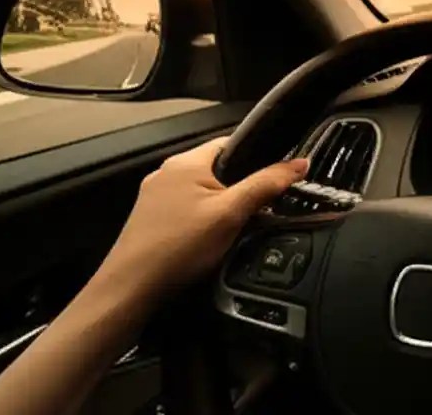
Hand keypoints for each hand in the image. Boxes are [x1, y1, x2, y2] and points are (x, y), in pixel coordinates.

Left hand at [96, 137, 307, 300]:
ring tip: (239, 226)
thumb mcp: (231, 214)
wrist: (132, 288)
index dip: (259, 156)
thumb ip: (266, 185)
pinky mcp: (151, 219)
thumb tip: (300, 163)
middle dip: (241, 186)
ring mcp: (155, 196)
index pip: (231, 143)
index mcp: (185, 162)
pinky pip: (188, 208)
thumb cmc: (180, 247)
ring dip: (222, 204)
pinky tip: (211, 239)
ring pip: (203, 190)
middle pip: (218, 168)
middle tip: (261, 208)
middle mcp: (166, 172)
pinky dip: (204, 218)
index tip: (278, 178)